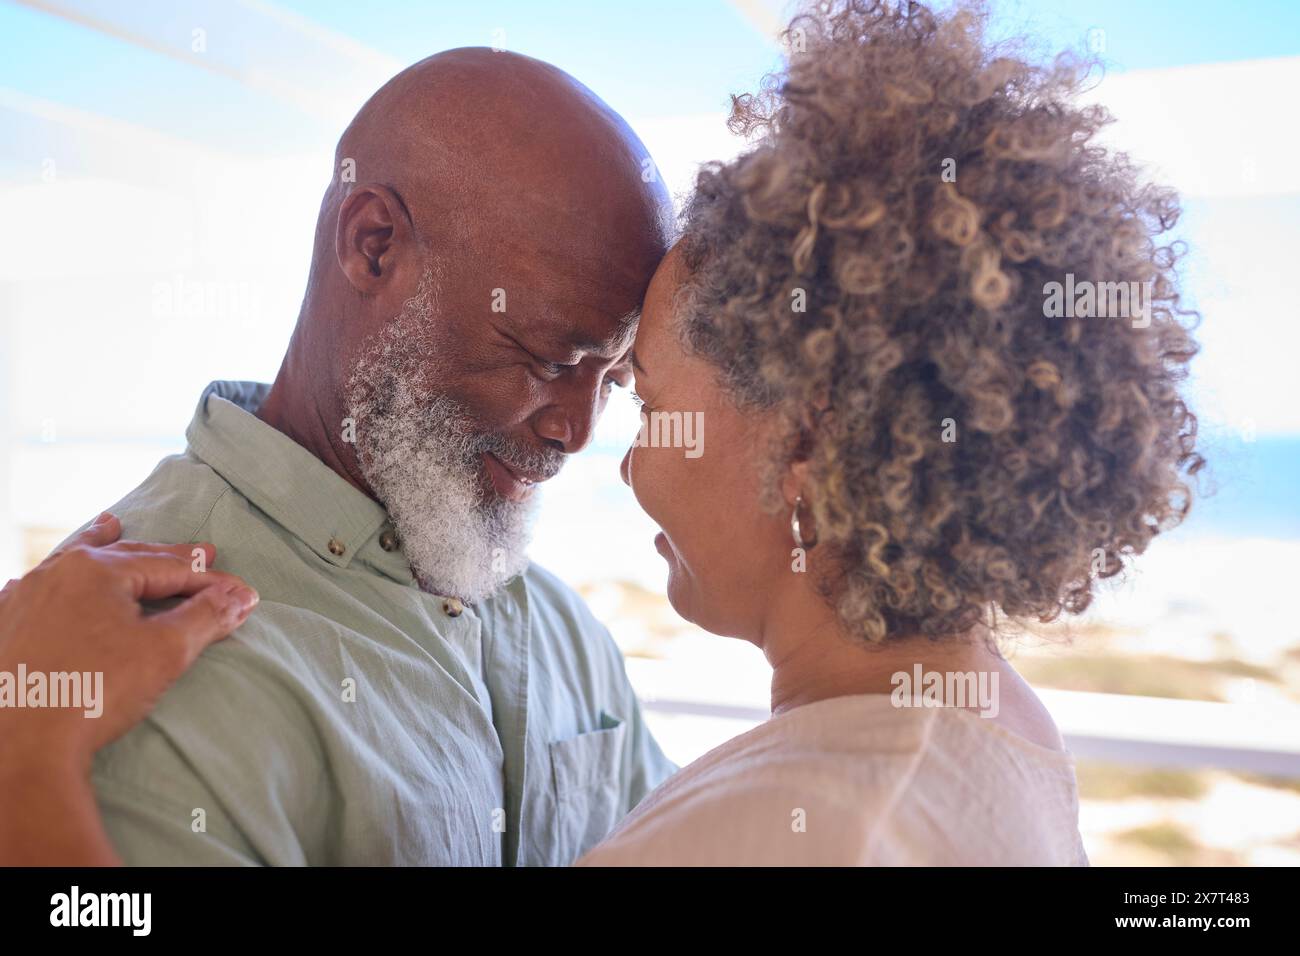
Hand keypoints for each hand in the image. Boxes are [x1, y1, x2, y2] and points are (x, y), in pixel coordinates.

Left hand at [0, 512, 256, 774]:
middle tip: (203, 553)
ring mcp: (22, 598)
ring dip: (98, 545)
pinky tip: (45, 577)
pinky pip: (31, 589)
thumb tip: (240, 596)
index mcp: (97, 570)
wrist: (20, 747)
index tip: (243, 593)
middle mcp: (55, 573)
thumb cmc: (94, 693)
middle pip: (125, 558)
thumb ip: (207, 616)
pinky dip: (51, 579)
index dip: (211, 581)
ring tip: (111, 524)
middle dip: (167, 557)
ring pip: (71, 562)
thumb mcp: (166, 652)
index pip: (170, 569)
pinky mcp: (4, 626)